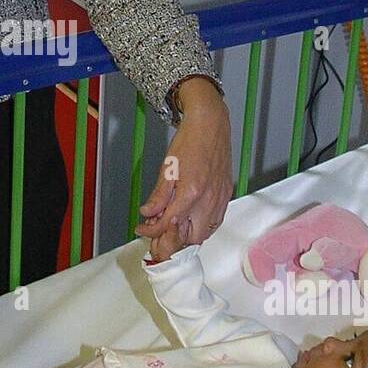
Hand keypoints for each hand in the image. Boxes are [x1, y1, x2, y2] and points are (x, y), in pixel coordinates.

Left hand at [135, 78, 232, 260]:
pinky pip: (215, 222)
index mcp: (191, 193)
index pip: (169, 225)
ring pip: (205, 233)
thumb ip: (159, 195)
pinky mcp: (225, 195)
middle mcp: (208, 200)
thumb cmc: (189, 141)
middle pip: (190, 238)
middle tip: (157, 240)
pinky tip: (191, 223)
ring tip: (172, 232)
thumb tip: (148, 213)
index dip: (152, 231)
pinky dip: (202, 228)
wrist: (210, 124)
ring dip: (187, 237)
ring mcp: (219, 199)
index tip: (142, 228)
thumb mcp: (167, 168)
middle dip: (172, 242)